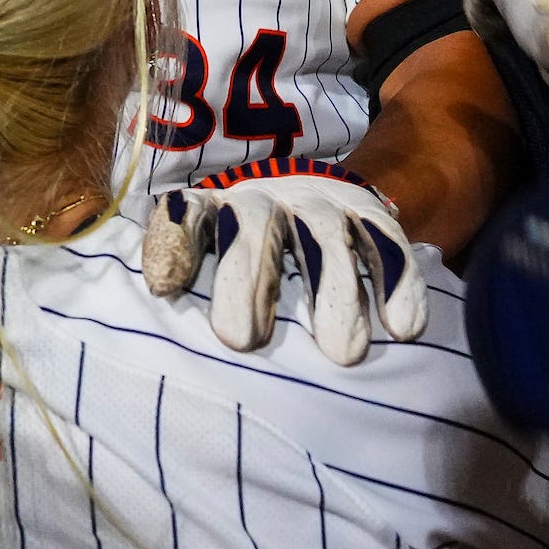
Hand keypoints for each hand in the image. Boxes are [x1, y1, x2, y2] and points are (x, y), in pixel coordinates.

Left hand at [143, 160, 429, 364]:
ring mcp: (320, 205)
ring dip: (333, 291)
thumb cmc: (239, 257)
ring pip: (324, 237)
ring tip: (341, 355)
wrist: (313, 194)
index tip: (165, 286)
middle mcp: (264, 200)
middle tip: (242, 341)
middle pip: (253, 228)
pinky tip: (404, 330)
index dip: (174, 240)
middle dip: (248, 281)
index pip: (187, 214)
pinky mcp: (369, 214)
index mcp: (214, 211)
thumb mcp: (201, 259)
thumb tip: (144, 312)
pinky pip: (386, 245)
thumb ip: (177, 275)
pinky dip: (397, 283)